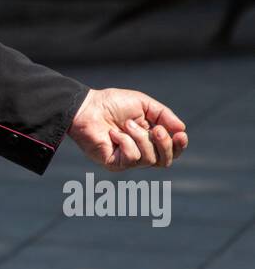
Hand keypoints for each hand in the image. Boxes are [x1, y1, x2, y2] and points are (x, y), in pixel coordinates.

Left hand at [67, 88, 187, 169]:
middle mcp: (140, 152)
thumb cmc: (112, 104)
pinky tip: (113, 133)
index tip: (180, 134)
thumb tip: (181, 129)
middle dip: (164, 144)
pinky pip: (131, 158)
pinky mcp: (114, 164)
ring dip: (140, 138)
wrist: (87, 107)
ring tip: (127, 124)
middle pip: (165, 161)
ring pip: (149, 159)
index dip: (179, 146)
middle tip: (156, 129)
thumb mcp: (143, 104)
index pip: (171, 151)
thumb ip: (164, 115)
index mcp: (149, 138)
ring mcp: (127, 160)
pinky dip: (125, 142)